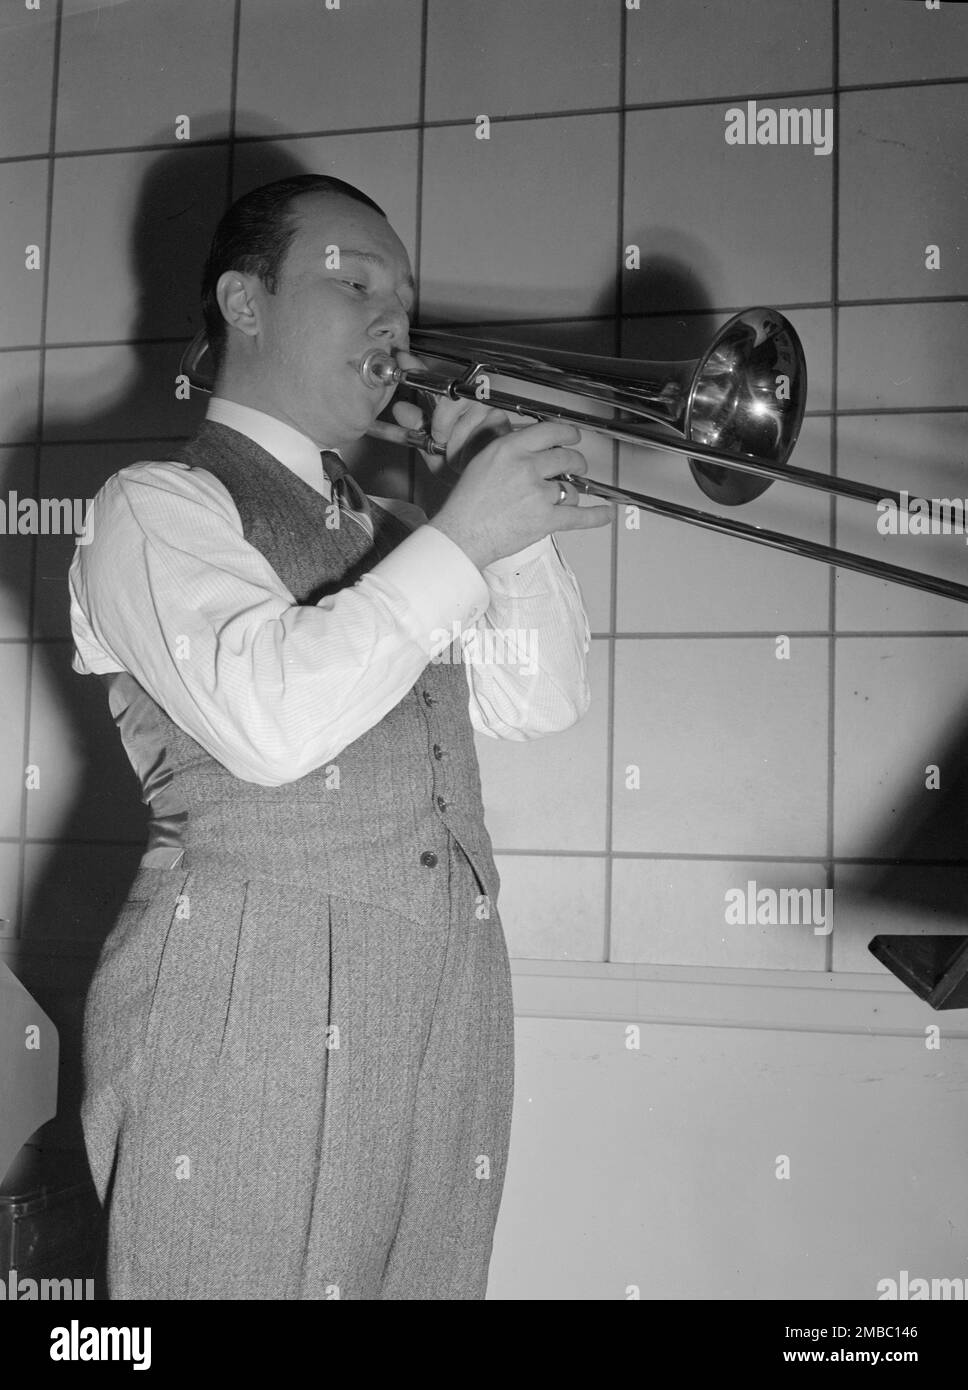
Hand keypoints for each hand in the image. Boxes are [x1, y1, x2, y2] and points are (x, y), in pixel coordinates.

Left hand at [389, 349, 510, 474]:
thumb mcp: (433, 450)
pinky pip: (481, 423)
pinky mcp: (501, 420)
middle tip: (440, 437)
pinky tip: (471, 452)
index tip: (402, 359)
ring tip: (458, 451)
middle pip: (452, 394)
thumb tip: (400, 408)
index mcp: (451, 407)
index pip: (434, 381)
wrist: (487, 484)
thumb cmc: (464, 468)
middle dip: (441, 419)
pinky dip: (471, 442)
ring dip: (457, 436)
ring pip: (466, 409)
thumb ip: (417, 429)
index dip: (417, 367)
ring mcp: (488, 409)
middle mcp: (471, 402)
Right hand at [428, 420, 615, 568]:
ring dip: (571, 494)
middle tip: (575, 466)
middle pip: (566, 457)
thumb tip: (532, 449)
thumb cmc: (466, 504)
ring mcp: (539, 494)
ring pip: (570, 489)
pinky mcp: (546, 520)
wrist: (460, 534)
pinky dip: (596, 516)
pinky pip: (579, 517)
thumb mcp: (481, 462)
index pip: (550, 431)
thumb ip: (508, 452)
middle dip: (575, 462)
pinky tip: (607, 514)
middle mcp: (527, 467)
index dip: (567, 433)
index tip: (572, 436)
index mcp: (510, 449)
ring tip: (565, 498)